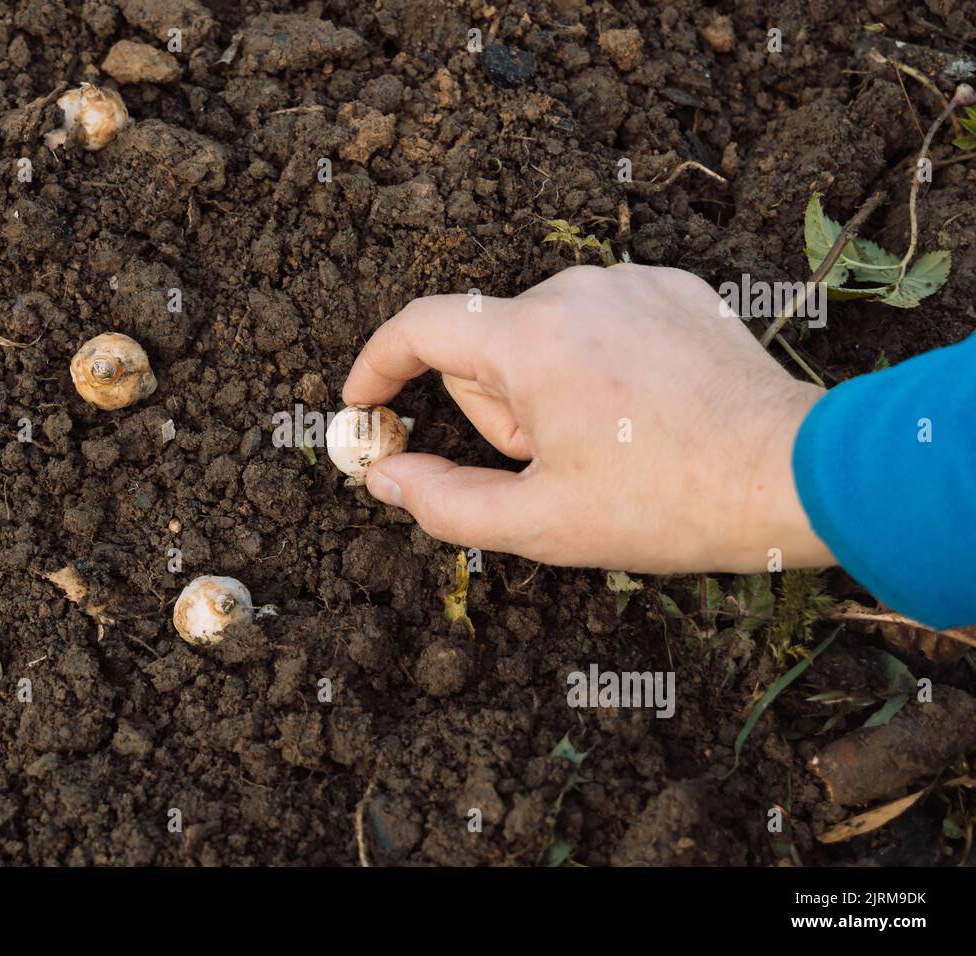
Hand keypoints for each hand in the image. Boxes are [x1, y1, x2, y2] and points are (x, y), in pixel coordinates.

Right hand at [341, 264, 834, 572]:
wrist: (794, 475)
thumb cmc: (669, 502)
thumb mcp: (540, 524)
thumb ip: (442, 501)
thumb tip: (384, 477)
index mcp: (532, 340)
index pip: (419, 327)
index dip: (377, 365)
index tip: (364, 402)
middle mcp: (574, 290)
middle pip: (485, 347)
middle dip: (497, 410)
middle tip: (554, 466)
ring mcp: (629, 283)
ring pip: (539, 335)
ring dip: (545, 390)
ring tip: (608, 444)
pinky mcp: (672, 289)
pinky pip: (595, 321)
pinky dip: (594, 365)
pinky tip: (641, 412)